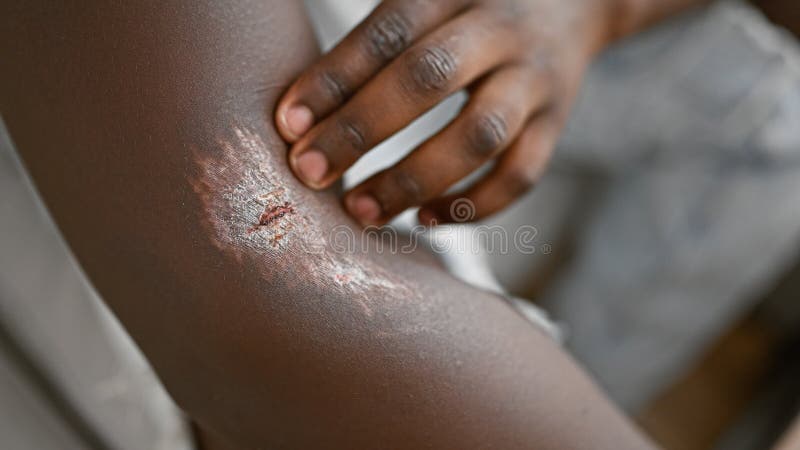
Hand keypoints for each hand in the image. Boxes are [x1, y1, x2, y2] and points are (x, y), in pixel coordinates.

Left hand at [276, 0, 615, 225]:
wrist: (576, 0)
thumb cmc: (470, 6)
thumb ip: (377, 36)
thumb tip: (301, 108)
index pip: (387, 33)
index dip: (334, 79)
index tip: (290, 125)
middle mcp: (498, 30)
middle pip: (429, 79)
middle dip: (362, 130)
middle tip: (310, 173)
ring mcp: (534, 79)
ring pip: (478, 135)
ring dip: (413, 180)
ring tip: (361, 212)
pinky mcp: (555, 122)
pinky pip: (521, 174)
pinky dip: (473, 206)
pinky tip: (425, 218)